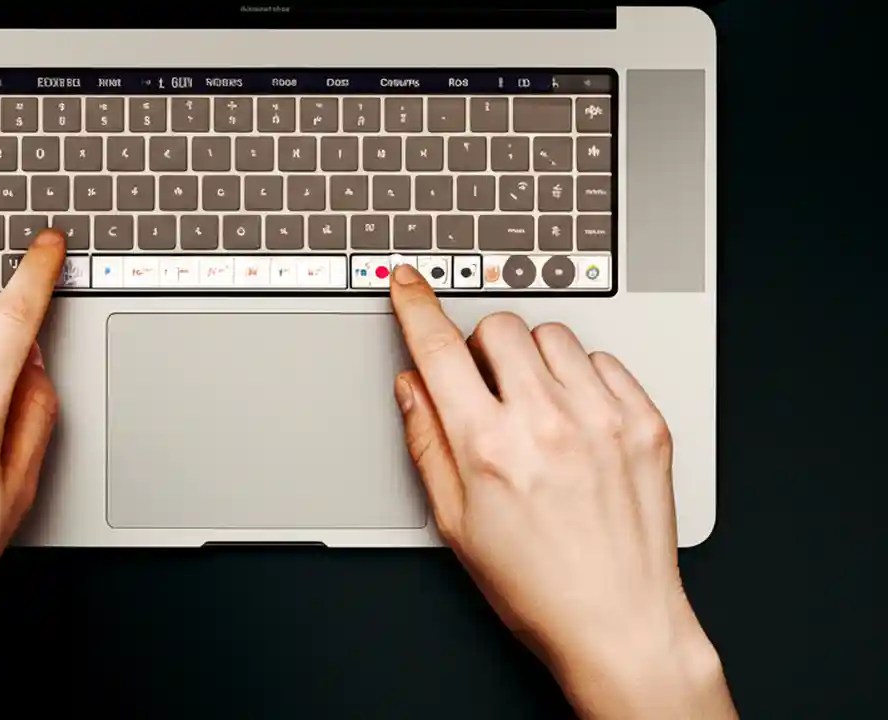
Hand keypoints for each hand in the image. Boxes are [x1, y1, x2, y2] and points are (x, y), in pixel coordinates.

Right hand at [387, 264, 735, 719]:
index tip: (408, 282)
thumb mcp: (455, 521)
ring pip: (554, 336)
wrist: (619, 622)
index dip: (416, 305)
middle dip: (481, 344)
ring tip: (537, 405)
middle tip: (486, 383)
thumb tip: (412, 384)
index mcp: (488, 446)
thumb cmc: (535, 584)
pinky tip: (577, 419)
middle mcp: (546, 422)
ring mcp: (602, 418)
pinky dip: (584, 377)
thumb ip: (427, 441)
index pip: (439, 349)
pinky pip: (605, 361)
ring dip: (534, 357)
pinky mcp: (644, 424)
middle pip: (500, 328)